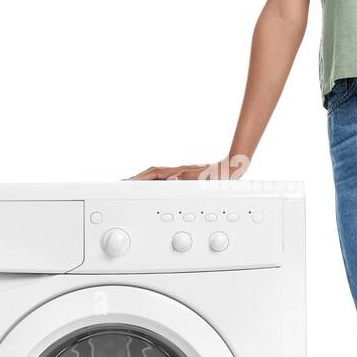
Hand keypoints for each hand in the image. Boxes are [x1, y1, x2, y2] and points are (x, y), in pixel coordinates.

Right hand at [129, 155, 249, 181]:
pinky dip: (156, 182)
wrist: (231, 170)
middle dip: (138, 179)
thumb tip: (169, 179)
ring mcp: (181, 173)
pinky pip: (165, 179)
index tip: (127, 182)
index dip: (139, 179)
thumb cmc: (218, 175)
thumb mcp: (202, 178)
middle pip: (152, 174)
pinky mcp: (186, 177)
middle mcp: (177, 171)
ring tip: (135, 184)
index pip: (153, 174)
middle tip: (125, 183)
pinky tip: (156, 186)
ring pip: (158, 176)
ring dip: (145, 180)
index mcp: (178, 171)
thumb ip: (185, 178)